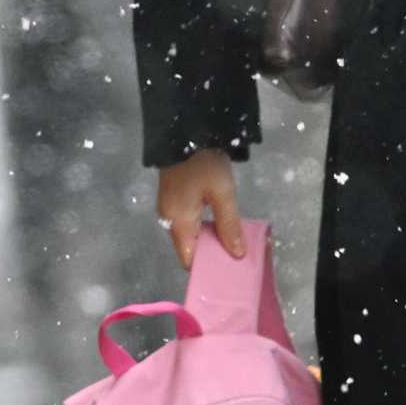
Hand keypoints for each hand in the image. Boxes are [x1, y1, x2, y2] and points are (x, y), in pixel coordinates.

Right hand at [156, 148, 245, 271]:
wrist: (186, 132)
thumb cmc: (204, 165)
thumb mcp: (223, 193)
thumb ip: (229, 225)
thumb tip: (236, 254)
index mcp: (178, 222)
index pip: (188, 259)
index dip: (206, 268)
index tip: (227, 271)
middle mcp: (169, 219)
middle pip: (189, 248)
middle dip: (211, 254)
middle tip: (235, 258)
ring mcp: (169, 208)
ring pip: (190, 235)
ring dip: (209, 240)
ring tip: (232, 243)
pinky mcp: (173, 199)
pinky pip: (189, 222)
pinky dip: (204, 227)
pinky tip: (220, 225)